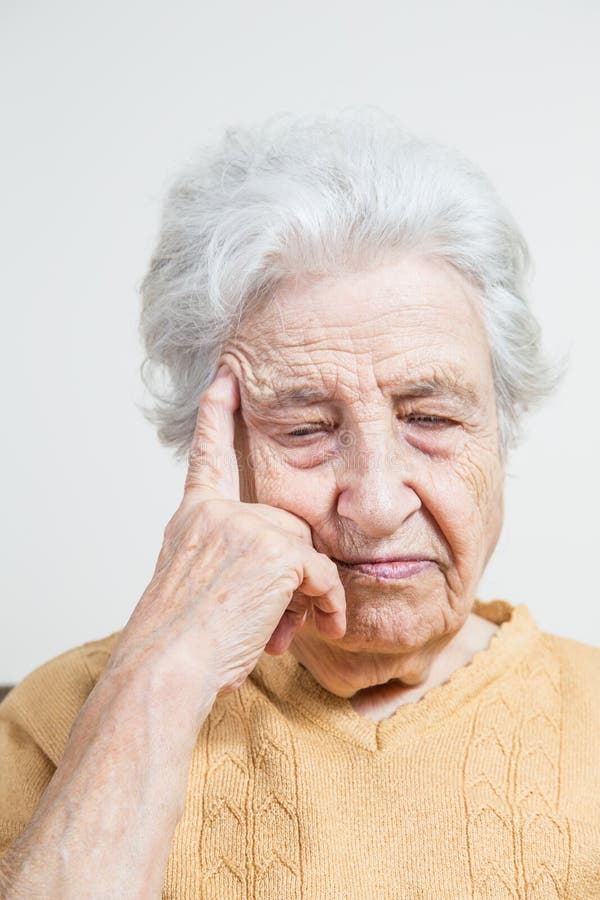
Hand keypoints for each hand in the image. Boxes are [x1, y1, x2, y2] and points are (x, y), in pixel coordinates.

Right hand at [108, 364, 345, 699]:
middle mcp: (217, 514)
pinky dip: (327, 603)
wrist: (167, 668)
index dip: (217, 414)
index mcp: (193, 518)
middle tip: (281, 622)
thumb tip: (288, 576)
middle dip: (292, 573)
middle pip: (284, 525)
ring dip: (307, 595)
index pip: (208, 454)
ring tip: (283, 634)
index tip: (226, 378)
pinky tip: (322, 626)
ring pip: (305, 550)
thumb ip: (233, 561)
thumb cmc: (180, 644)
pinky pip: (323, 573)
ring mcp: (246, 527)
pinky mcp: (277, 551)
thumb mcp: (195, 587)